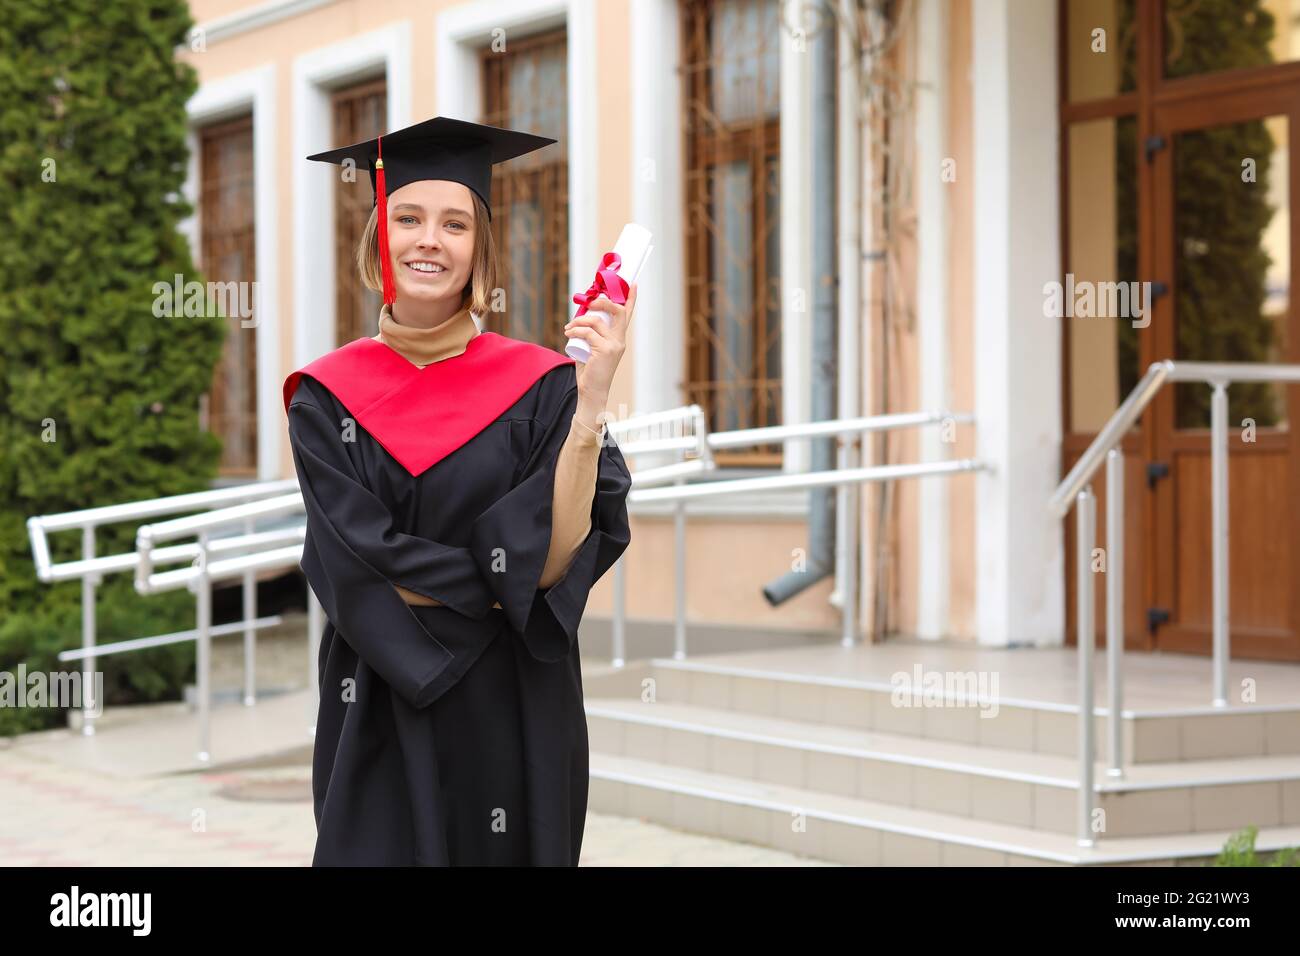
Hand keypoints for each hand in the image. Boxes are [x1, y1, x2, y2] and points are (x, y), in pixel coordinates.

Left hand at [564, 282, 635, 404]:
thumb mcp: (591, 348)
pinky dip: (576, 331)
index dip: (631, 299)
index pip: (628, 315)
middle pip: (618, 311)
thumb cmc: (590, 370)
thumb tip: (581, 317)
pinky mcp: (605, 350)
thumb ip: (590, 334)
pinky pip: (588, 333)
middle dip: (603, 302)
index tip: (633, 284)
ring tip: (569, 327)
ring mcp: (614, 345)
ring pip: (597, 321)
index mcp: (619, 338)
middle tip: (589, 302)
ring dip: (579, 320)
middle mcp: (620, 340)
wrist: (592, 391)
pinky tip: (568, 334)